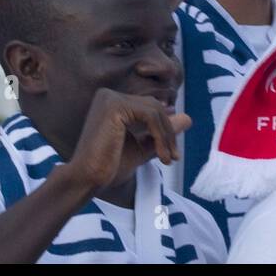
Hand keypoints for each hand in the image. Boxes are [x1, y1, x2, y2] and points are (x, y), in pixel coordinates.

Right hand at [68, 88, 190, 192]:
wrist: (87, 180)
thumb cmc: (108, 167)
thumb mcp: (141, 147)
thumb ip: (160, 133)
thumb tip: (188, 118)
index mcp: (112, 102)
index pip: (149, 107)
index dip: (165, 129)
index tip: (172, 152)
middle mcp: (109, 95)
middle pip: (154, 106)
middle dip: (168, 132)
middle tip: (174, 157)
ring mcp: (110, 98)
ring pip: (155, 110)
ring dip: (166, 136)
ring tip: (168, 158)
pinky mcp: (114, 106)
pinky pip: (150, 115)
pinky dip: (161, 135)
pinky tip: (161, 155)